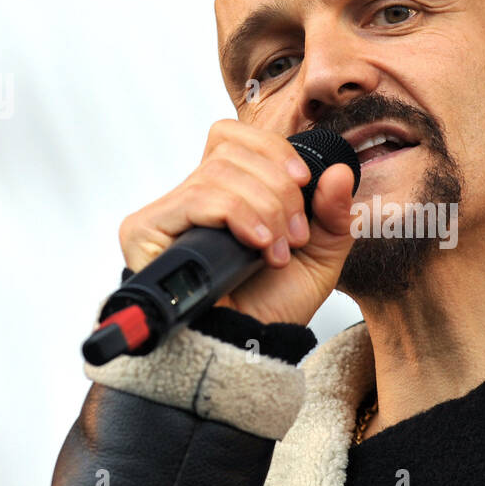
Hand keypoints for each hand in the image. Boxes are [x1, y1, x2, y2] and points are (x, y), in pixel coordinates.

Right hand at [117, 119, 356, 326]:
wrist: (250, 348)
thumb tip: (339, 170)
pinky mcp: (145, 231)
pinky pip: (195, 199)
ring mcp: (167, 214)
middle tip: (294, 235)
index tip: (303, 182)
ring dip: (263, 209)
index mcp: (226, 192)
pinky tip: (256, 244)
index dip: (271, 150)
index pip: (233, 137)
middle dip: (277, 190)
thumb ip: (332, 212)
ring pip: (217, 174)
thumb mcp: (320, 255)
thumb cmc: (274, 307)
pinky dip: (236, 215)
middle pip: (230, 153)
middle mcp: (192, 198)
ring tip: (275, 251)